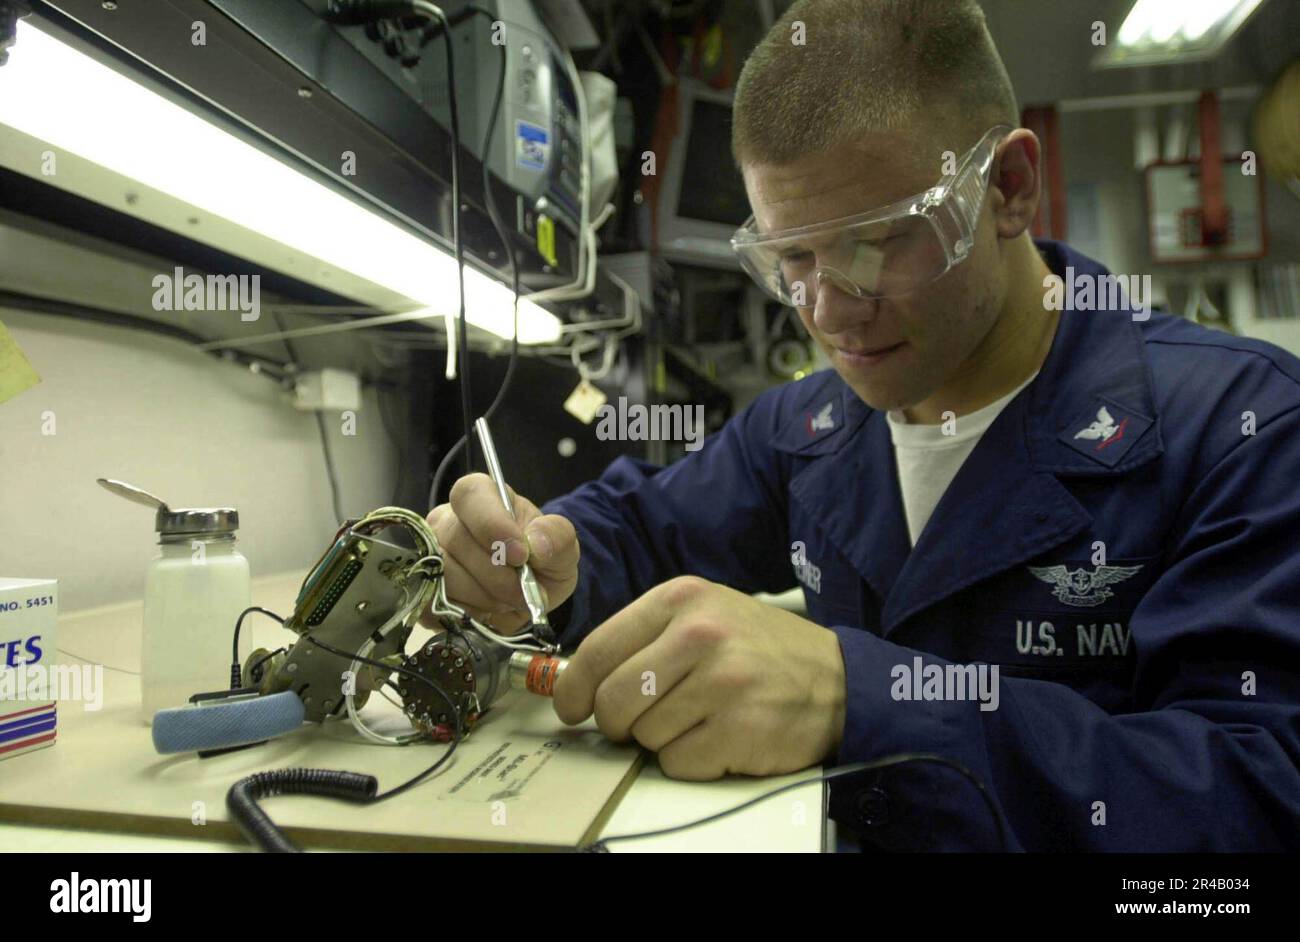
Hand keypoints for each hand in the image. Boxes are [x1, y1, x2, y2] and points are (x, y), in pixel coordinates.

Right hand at [424, 473, 578, 633]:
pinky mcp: (422, 588)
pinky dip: (468, 614)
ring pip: (444, 575)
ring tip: (508, 600)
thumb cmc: (542, 559)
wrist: (529, 593)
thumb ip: (556, 537)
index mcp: (482, 497)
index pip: (470, 496)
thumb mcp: (562, 546)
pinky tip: (487, 611)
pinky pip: (434, 603)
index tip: (519, 554)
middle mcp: (447, 520)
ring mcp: (430, 553)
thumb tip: (536, 542)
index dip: (491, 524)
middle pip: (457, 540)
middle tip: (522, 591)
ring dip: (484, 597)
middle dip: (496, 575)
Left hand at [553, 576, 846, 778]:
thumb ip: (644, 639)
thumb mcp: (702, 616)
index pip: (598, 650)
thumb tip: (577, 683)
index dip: (574, 688)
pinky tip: (720, 737)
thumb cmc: (758, 650)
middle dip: (618, 722)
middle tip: (641, 721)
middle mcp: (700, 634)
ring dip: (663, 739)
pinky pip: (678, 762)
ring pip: (644, 735)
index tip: (572, 707)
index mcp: (681, 599)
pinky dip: (692, 760)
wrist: (838, 679)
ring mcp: (722, 682)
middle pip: (614, 700)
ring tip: (702, 718)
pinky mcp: (740, 729)